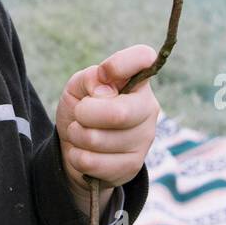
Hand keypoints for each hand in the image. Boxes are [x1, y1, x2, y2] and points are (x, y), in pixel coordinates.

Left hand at [55, 44, 159, 200]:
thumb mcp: (78, 87)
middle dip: (85, 113)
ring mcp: (144, 139)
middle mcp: (148, 108)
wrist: (77, 148)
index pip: (143, 58)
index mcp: (137, 81)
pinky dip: (77, 157)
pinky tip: (84, 152)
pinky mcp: (133, 166)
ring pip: (99, 140)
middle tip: (80, 113)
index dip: (120, 64)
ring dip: (78, 136)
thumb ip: (89, 79)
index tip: (103, 74)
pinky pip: (93, 162)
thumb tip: (104, 90)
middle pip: (119, 113)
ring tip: (80, 132)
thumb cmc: (82, 109)